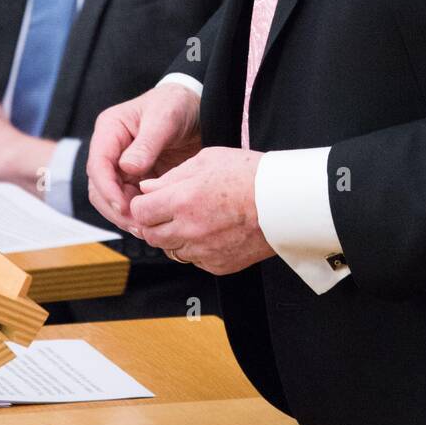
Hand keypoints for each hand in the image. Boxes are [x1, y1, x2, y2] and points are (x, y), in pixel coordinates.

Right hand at [86, 83, 202, 231]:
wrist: (196, 108)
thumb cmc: (177, 104)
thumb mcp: (165, 117)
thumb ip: (147, 143)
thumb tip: (128, 168)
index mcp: (110, 129)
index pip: (98, 163)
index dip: (107, 188)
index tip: (123, 206)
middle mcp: (111, 149)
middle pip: (99, 186)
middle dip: (114, 207)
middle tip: (137, 224)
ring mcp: (122, 165)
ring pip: (111, 198)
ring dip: (124, 215)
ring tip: (145, 228)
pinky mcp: (136, 178)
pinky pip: (129, 200)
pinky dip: (137, 213)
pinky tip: (151, 223)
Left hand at [131, 146, 273, 274]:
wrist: (285, 202)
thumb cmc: (251, 175)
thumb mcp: (207, 160)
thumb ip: (172, 176)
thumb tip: (148, 188)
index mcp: (183, 200)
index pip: (140, 211)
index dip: (142, 204)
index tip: (150, 200)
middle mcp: (189, 229)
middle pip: (150, 235)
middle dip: (153, 222)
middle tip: (168, 211)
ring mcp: (203, 251)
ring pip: (171, 250)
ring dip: (174, 237)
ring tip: (193, 219)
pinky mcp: (218, 265)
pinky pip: (194, 260)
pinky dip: (196, 248)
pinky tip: (211, 232)